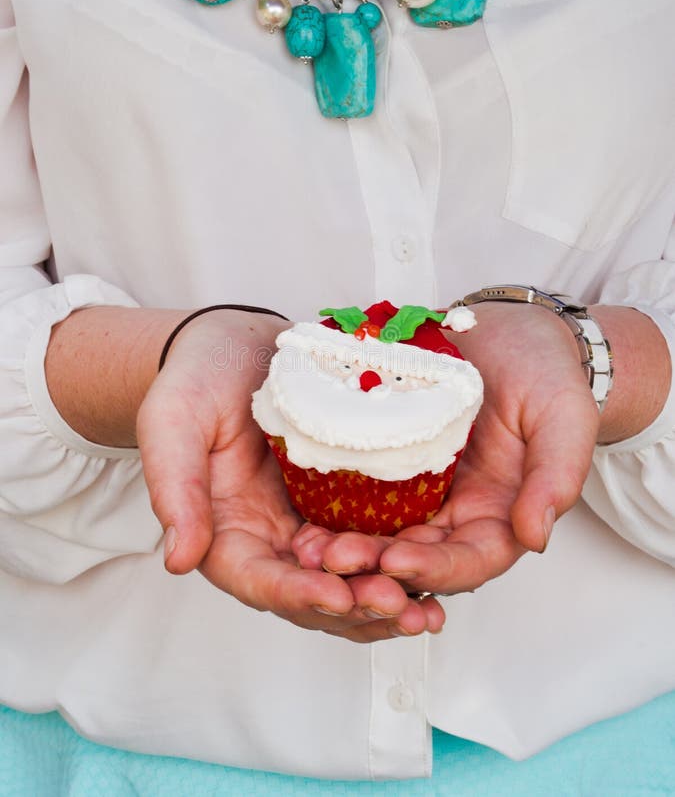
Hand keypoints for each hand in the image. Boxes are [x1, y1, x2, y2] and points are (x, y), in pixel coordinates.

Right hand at [136, 309, 444, 640]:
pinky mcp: (344, 500)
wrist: (237, 345)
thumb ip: (175, 488)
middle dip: (357, 606)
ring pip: (351, 577)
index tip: (338, 596)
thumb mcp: (174, 423)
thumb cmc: (197, 379)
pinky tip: (438, 564)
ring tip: (426, 609)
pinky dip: (403, 558)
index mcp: (227, 534)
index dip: (299, 594)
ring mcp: (311, 522)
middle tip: (401, 608)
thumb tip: (178, 560)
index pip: (261, 581)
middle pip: (315, 593)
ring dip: (388, 596)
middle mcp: (272, 540)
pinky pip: (376, 537)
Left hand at [293, 303, 599, 595]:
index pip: (468, 561)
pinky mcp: (386, 460)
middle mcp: (453, 513)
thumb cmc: (545, 372)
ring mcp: (416, 490)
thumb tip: (536, 535)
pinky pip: (356, 490)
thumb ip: (557, 476)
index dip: (433, 570)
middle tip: (332, 560)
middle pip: (413, 557)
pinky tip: (300, 511)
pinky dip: (329, 505)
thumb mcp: (563, 418)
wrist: (509, 332)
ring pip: (378, 533)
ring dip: (344, 546)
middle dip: (373, 567)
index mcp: (499, 516)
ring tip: (307, 548)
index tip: (396, 564)